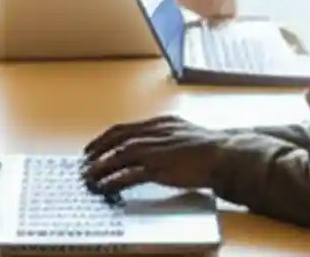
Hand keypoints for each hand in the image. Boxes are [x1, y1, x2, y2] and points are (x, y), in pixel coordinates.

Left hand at [82, 115, 226, 193]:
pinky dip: (112, 181)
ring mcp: (155, 150)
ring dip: (100, 166)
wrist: (224, 155)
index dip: (106, 137)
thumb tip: (155, 144)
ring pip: (118, 156)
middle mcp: (154, 133)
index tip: (94, 145)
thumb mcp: (184, 132)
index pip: (124, 128)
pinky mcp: (157, 168)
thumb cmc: (211, 148)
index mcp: (160, 123)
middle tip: (85, 161)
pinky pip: (127, 175)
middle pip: (116, 139)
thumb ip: (167, 136)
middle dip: (97, 150)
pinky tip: (103, 187)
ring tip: (88, 176)